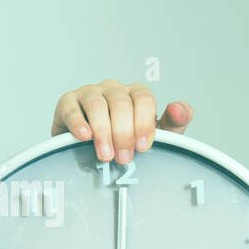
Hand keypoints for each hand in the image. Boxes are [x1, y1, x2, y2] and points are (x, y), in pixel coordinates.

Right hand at [50, 79, 193, 163]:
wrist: (94, 151)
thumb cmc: (129, 141)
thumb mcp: (158, 135)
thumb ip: (175, 123)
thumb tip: (180, 109)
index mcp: (136, 94)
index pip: (143, 98)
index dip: (144, 123)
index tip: (142, 147)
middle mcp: (113, 89)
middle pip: (120, 103)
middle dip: (123, 133)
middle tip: (124, 158)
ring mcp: (90, 93)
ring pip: (97, 104)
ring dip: (103, 131)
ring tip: (106, 154)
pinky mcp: (68, 102)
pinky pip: (70, 107)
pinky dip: (77, 122)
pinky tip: (83, 136)